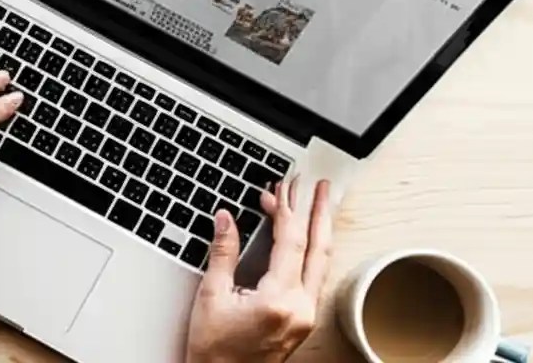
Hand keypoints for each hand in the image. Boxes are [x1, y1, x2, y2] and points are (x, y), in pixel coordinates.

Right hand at [184, 177, 333, 362]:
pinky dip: (311, 251)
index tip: (280, 188)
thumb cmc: (214, 351)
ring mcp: (305, 316)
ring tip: (318, 205)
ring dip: (319, 230)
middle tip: (317, 186)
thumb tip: (226, 219)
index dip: (286, 210)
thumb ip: (223, 253)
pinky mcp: (302, 320)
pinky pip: (315, 276)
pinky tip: (307, 240)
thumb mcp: (211, 296)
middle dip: (318, 213)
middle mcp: (300, 308)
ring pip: (321, 263)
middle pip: (319, 249)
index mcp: (279, 300)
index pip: (291, 242)